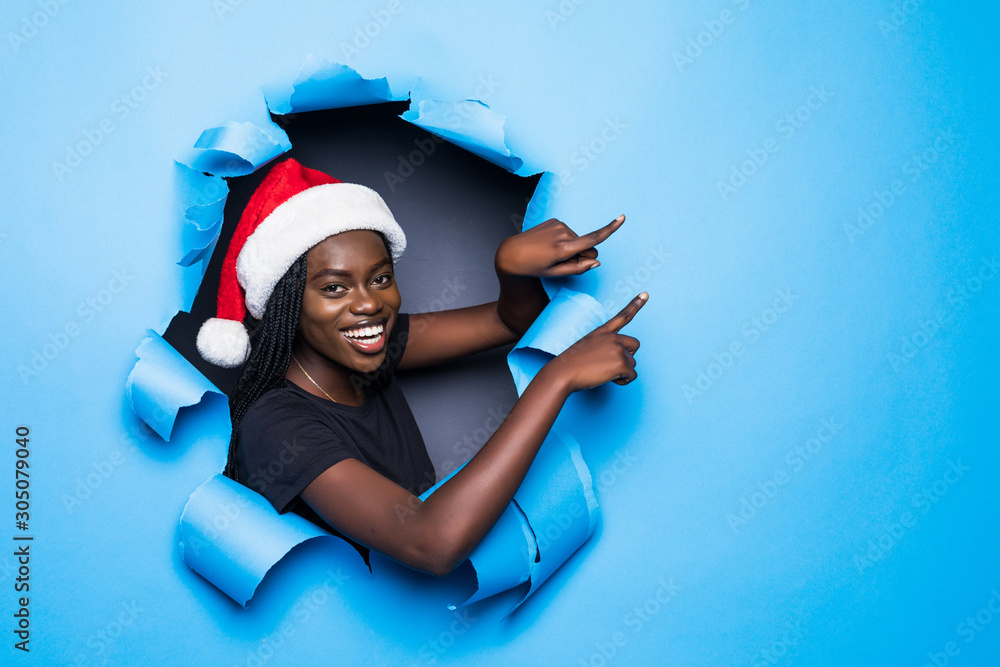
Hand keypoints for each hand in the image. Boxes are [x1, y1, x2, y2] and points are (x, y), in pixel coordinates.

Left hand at [495, 215, 625, 277]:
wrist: (512, 253)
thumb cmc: (533, 266)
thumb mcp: (555, 273)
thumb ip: (578, 268)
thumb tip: (596, 262)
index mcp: (563, 248)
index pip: (592, 239)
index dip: (610, 229)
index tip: (622, 218)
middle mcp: (563, 233)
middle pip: (587, 246)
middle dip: (582, 255)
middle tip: (561, 262)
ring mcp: (559, 225)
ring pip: (578, 240)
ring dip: (571, 248)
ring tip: (551, 253)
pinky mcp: (555, 221)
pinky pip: (569, 233)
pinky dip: (564, 241)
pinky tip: (549, 245)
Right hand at [549, 292, 646, 391]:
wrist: (563, 373)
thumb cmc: (572, 364)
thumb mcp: (587, 346)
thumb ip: (604, 346)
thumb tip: (618, 358)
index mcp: (603, 331)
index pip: (622, 316)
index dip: (636, 304)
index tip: (645, 294)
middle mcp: (612, 337)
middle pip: (635, 345)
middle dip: (628, 356)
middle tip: (611, 364)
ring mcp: (617, 349)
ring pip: (632, 363)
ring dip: (622, 371)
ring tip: (603, 372)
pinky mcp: (620, 363)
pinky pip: (632, 375)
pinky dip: (624, 380)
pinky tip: (610, 379)